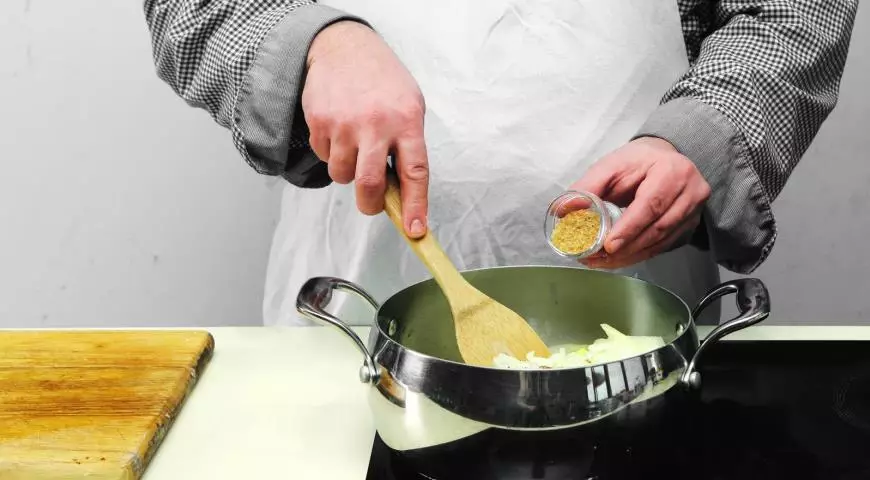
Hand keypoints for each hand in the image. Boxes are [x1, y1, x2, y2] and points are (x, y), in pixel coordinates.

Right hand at [302, 21, 428, 237]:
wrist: (345, 48)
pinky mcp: (319, 122)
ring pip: (343, 176)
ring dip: (349, 172)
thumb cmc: (384, 83)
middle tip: (373, 203)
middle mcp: (376, 124)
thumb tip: (402, 196)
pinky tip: (340, 130)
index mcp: (407, 121)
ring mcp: (344, 123)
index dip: (416, 206)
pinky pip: (324, 157)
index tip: (415, 231)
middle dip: (371, 204)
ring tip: (356, 147)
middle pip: (370, 185)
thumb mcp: (410, 107)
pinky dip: (332, 152)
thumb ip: (407, 148)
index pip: (415, 173)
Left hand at [569, 137, 710, 268]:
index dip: (629, 228)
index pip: (651, 204)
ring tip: (601, 261)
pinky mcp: (689, 228)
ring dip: (630, 256)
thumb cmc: (637, 162)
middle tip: (596, 258)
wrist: (664, 159)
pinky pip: (663, 248)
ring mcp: (694, 213)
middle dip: (625, 248)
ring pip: (661, 243)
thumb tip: (564, 210)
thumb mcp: (611, 166)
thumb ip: (587, 187)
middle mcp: (691, 192)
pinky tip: (618, 258)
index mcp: (672, 171)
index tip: (608, 245)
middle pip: (658, 229)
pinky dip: (639, 256)